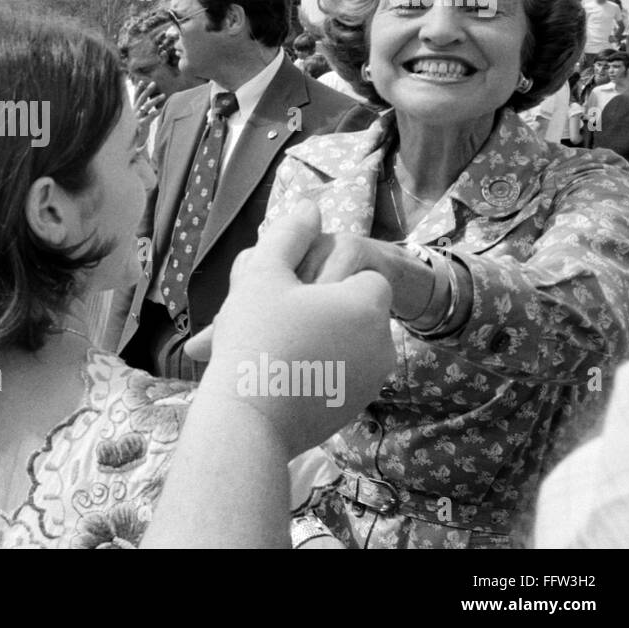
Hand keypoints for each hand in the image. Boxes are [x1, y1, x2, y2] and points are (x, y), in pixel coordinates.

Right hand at [134, 80, 166, 136]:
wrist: (136, 140)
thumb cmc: (140, 126)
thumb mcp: (140, 115)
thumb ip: (143, 106)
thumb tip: (147, 97)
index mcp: (134, 108)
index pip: (136, 97)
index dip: (138, 89)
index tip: (142, 81)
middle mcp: (135, 112)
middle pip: (141, 99)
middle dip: (147, 90)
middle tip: (154, 83)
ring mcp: (137, 118)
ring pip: (146, 106)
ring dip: (155, 100)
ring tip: (163, 95)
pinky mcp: (141, 124)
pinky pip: (149, 117)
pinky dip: (154, 113)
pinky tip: (160, 109)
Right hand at [185, 200, 394, 456]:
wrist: (247, 420)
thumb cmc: (255, 337)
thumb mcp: (264, 273)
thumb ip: (289, 233)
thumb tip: (309, 207)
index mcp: (368, 304)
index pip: (360, 276)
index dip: (322, 279)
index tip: (288, 293)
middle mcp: (381, 343)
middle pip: (351, 310)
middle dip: (316, 309)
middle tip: (269, 318)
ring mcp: (369, 381)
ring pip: (343, 343)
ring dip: (314, 339)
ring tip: (266, 346)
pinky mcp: (352, 410)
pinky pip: (335, 375)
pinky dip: (312, 370)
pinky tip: (273, 375)